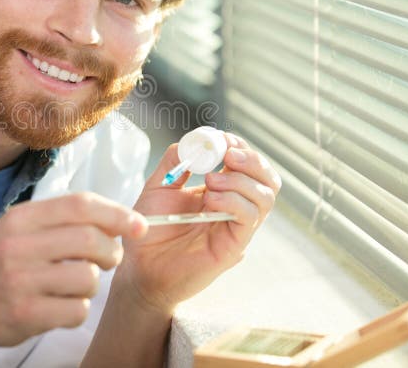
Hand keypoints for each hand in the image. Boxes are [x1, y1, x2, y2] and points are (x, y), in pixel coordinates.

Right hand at [0, 192, 146, 347]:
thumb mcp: (19, 228)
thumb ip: (61, 220)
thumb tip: (117, 221)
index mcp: (21, 218)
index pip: (80, 205)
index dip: (116, 213)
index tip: (139, 225)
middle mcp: (19, 246)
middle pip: (90, 240)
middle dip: (111, 251)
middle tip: (108, 259)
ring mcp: (20, 281)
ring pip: (88, 278)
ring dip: (92, 284)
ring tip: (75, 286)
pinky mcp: (24, 315)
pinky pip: (77, 310)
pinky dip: (77, 310)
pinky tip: (60, 306)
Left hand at [118, 133, 280, 313]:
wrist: (141, 268)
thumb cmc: (150, 230)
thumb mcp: (158, 187)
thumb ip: (174, 162)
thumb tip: (193, 142)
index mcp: (220, 189)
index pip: (246, 163)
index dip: (239, 146)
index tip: (222, 139)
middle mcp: (234, 206)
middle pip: (266, 178)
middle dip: (252, 160)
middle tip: (228, 155)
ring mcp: (236, 226)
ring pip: (265, 197)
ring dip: (241, 181)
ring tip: (210, 181)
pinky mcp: (234, 245)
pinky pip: (250, 219)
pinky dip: (234, 202)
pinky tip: (211, 200)